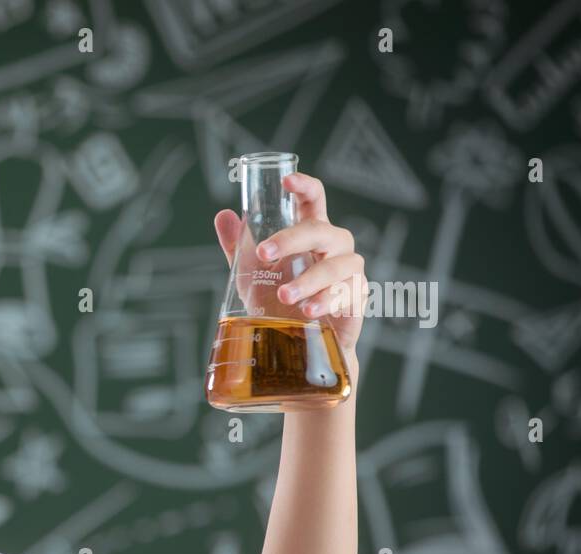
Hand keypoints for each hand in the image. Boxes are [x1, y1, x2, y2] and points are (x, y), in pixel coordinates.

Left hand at [212, 172, 365, 353]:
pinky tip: (308, 311)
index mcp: (311, 234)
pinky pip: (347, 293)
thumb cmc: (278, 303)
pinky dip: (326, 301)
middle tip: (263, 253)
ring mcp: (349, 270)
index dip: (304, 186)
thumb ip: (239, 247)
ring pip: (335, 264)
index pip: (313, 200)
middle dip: (291, 239)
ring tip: (285, 295)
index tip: (286, 180)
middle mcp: (334, 246)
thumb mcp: (252, 274)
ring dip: (307, 279)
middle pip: (320, 230)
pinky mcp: (357, 297)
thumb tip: (223, 215)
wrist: (297, 346)